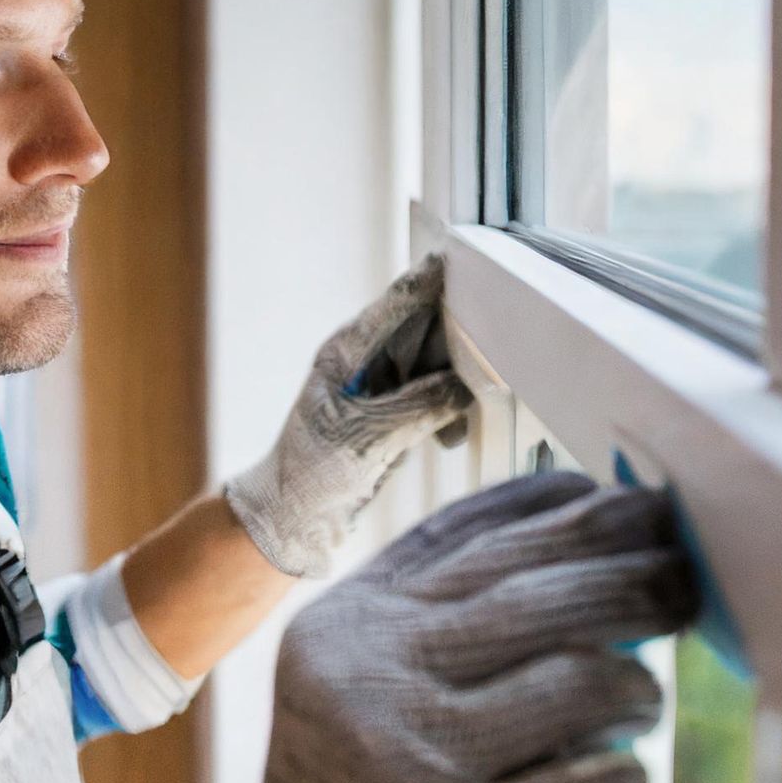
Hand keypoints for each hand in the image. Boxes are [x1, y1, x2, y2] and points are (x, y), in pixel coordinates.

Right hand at [151, 471, 699, 782]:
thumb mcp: (365, 692)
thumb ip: (445, 618)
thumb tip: (594, 533)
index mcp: (342, 625)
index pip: (467, 534)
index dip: (561, 509)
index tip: (626, 499)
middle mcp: (366, 675)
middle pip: (536, 591)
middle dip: (632, 572)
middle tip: (683, 573)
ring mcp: (412, 755)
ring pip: (580, 674)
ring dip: (634, 686)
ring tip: (636, 703)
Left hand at [222, 247, 472, 579]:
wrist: (297, 519)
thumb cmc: (313, 473)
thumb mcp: (368, 438)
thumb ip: (417, 406)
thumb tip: (461, 387)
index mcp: (345, 353)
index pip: (394, 306)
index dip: (425, 283)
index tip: (456, 263)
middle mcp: (363, 362)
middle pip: (423, 331)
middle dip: (454, 349)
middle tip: (484, 361)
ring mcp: (378, 387)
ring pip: (433, 366)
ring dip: (452, 390)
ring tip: (455, 421)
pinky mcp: (391, 413)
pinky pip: (432, 397)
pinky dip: (445, 415)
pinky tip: (445, 439)